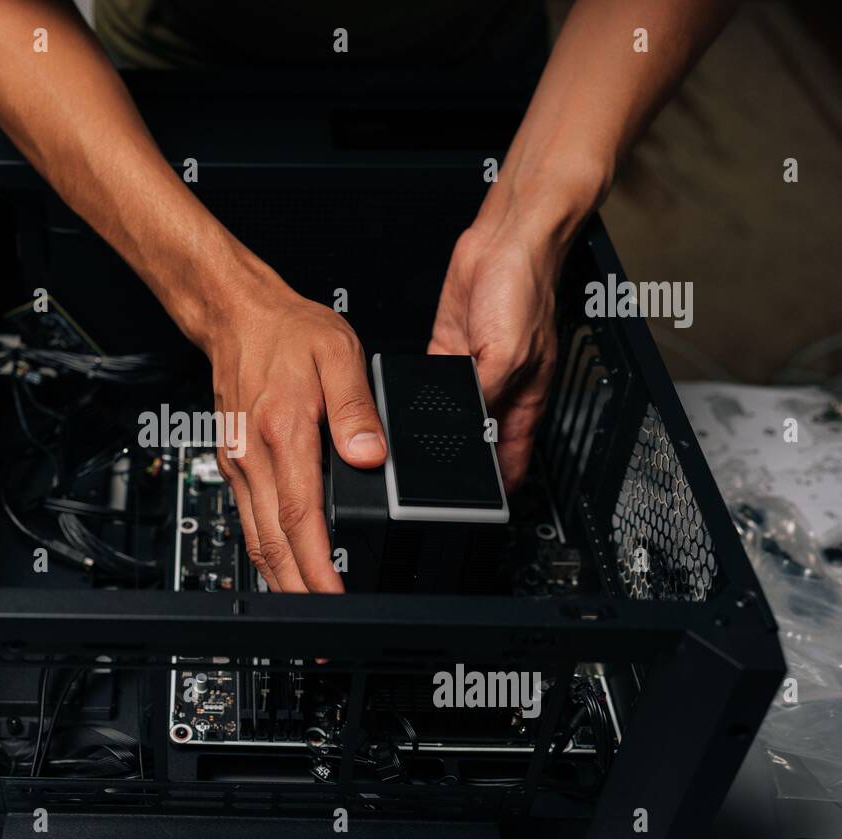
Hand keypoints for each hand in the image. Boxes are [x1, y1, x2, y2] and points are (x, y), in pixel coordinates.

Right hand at [204, 285, 385, 593]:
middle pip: (272, 544)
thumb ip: (357, 408)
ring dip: (280, 582)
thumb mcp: (338, 353)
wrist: (235, 316)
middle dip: (299, 593)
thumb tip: (371, 456)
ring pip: (256, 540)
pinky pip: (249, 522)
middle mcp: (254, 456)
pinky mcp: (234, 465)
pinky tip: (284, 570)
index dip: (319, 566)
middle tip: (324, 628)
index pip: (302, 517)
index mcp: (283, 432)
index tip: (337, 597)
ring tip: (308, 612)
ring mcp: (239, 464)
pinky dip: (267, 555)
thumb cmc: (287, 331)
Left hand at [428, 217, 562, 492]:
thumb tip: (465, 429)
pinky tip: (405, 411)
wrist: (504, 241)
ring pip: (449, 414)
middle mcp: (500, 386)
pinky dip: (418, 398)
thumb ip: (484, 395)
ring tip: (414, 455)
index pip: (512, 453)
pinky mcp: (446, 349)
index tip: (481, 505)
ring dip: (435, 429)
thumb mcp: (508, 355)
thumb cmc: (525, 287)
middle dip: (459, 459)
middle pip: (477, 437)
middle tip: (434, 485)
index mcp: (527, 396)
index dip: (499, 481)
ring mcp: (472, 368)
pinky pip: (429, 384)